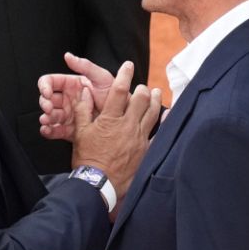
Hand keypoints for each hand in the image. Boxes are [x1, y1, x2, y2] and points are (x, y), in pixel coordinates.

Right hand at [37, 53, 117, 141]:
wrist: (125, 117)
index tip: (47, 93)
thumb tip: (68, 55)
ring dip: (45, 117)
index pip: (50, 82)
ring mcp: (68, 115)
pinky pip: (55, 131)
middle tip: (48, 108)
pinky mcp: (70, 130)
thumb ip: (85, 66)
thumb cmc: (116, 95)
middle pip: (47, 99)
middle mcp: (68, 100)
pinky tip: (47, 130)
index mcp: (71, 86)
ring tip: (47, 120)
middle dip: (44, 103)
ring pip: (50, 115)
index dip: (45, 87)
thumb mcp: (101, 77)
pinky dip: (49, 131)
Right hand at [69, 62, 160, 196]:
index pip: (120, 90)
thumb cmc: (87, 160)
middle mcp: (127, 125)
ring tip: (157, 92)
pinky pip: (159, 135)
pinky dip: (165, 123)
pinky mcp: (145, 151)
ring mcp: (139, 138)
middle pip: (141, 98)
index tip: (128, 65)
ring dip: (156, 100)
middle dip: (142, 88)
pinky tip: (169, 115)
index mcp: (110, 119)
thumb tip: (84, 91)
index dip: (124, 74)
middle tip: (141, 86)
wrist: (98, 184)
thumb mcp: (80, 133)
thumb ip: (83, 110)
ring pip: (153, 113)